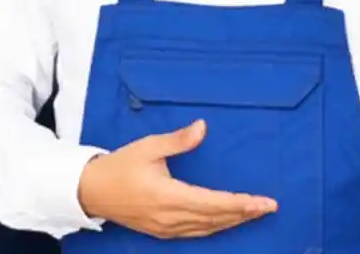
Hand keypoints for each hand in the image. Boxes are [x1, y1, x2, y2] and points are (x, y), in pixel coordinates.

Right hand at [77, 119, 277, 238]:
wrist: (90, 191)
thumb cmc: (119, 166)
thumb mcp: (148, 146)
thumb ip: (178, 140)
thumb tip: (202, 127)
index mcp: (168, 196)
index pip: (213, 203)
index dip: (241, 204)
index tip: (263, 202)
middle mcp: (170, 217)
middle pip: (216, 219)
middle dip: (244, 213)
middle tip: (268, 207)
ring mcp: (165, 228)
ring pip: (207, 229)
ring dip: (233, 221)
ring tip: (254, 213)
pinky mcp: (162, 232)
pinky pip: (196, 233)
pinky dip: (215, 227)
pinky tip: (226, 221)